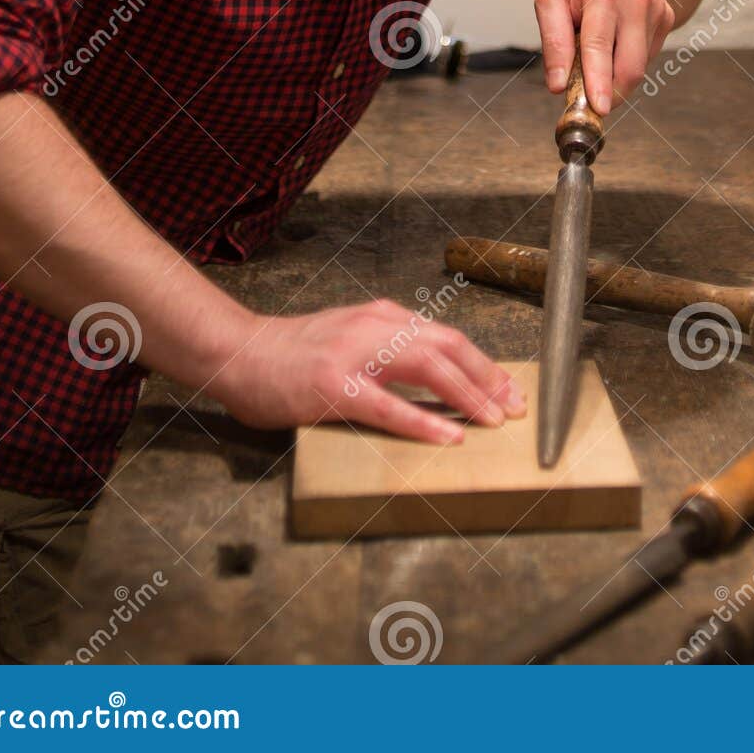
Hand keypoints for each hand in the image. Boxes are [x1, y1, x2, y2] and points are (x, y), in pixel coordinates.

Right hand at [209, 300, 525, 445]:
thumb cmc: (293, 354)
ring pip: (427, 367)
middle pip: (448, 345)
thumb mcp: (350, 337)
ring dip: (468, 394)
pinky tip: (449, 436)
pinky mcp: (333, 386)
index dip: (483, 363)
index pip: (447, 336)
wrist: (239, 353)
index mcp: (382, 317)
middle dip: (487, 377)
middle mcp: (375, 326)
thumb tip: (438, 374)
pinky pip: (388, 406)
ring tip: (493, 420)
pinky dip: (424, 420)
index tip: (508, 388)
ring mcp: (354, 354)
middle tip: (514, 407)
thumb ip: (389, 349)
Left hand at [534, 0, 675, 114]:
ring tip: (597, 57)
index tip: (597, 108)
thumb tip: (557, 84)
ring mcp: (656, 7)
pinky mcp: (666, 16)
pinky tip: (616, 40)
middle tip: (594, 105)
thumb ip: (552, 40)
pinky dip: (627, 60)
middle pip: (629, 64)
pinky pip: (647, 57)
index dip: (597, 80)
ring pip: (639, 66)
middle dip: (611, 93)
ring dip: (616, 76)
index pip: (598, 44)